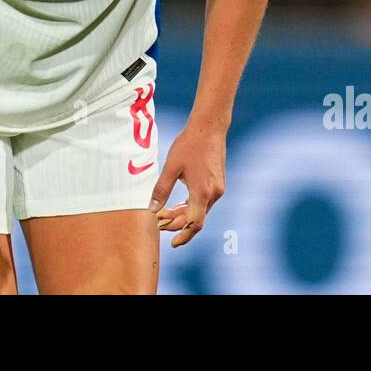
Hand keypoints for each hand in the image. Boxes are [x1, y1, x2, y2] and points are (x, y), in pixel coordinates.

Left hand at [147, 119, 226, 247]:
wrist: (209, 127)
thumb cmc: (189, 144)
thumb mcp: (171, 167)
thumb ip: (162, 190)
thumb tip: (152, 209)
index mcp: (202, 192)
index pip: (194, 224)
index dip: (183, 235)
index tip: (172, 243)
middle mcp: (214, 194)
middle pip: (196, 218)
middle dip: (178, 223)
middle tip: (159, 222)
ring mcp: (218, 189)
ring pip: (200, 210)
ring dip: (184, 214)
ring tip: (165, 213)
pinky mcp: (218, 183)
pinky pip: (204, 201)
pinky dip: (191, 205)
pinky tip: (178, 203)